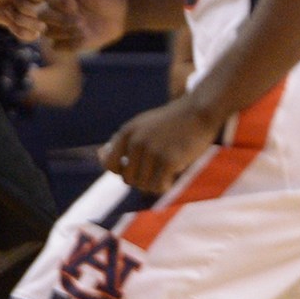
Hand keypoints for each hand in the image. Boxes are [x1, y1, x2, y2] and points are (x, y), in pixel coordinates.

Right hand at [45, 0, 128, 51]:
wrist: (120, 14)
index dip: (56, 0)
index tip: (75, 5)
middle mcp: (54, 7)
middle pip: (40, 14)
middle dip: (58, 19)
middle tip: (81, 20)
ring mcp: (58, 25)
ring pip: (46, 31)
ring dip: (64, 32)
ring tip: (85, 29)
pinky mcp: (64, 40)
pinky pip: (56, 46)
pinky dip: (69, 44)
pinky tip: (85, 38)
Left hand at [100, 95, 222, 194]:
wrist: (199, 111)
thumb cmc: (171, 122)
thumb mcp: (142, 125)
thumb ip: (122, 140)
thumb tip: (100, 156)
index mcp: (127, 132)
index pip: (110, 165)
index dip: (122, 171)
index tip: (138, 167)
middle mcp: (136, 141)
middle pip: (128, 179)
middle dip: (141, 179)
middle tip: (156, 171)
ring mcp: (152, 151)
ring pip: (144, 185)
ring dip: (155, 184)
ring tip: (165, 173)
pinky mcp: (169, 160)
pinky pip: (159, 187)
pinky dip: (165, 186)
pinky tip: (172, 176)